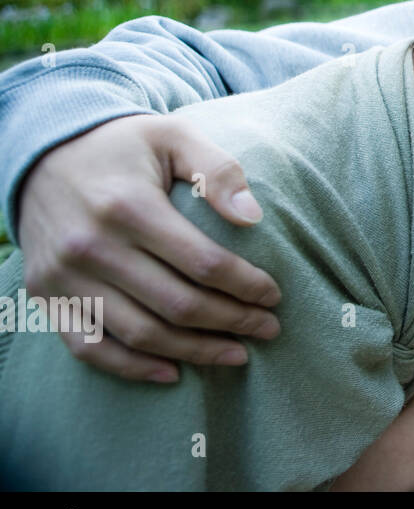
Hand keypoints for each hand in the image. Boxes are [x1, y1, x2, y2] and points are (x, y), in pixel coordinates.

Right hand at [15, 113, 281, 381]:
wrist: (44, 151)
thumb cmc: (124, 146)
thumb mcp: (174, 136)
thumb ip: (217, 170)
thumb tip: (253, 216)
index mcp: (129, 206)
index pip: (203, 263)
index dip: (246, 286)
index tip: (274, 295)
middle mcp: (91, 246)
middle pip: (177, 304)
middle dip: (232, 322)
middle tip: (269, 328)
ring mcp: (64, 276)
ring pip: (140, 334)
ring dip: (194, 352)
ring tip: (237, 354)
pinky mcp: (46, 294)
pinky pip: (89, 346)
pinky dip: (131, 368)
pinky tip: (173, 372)